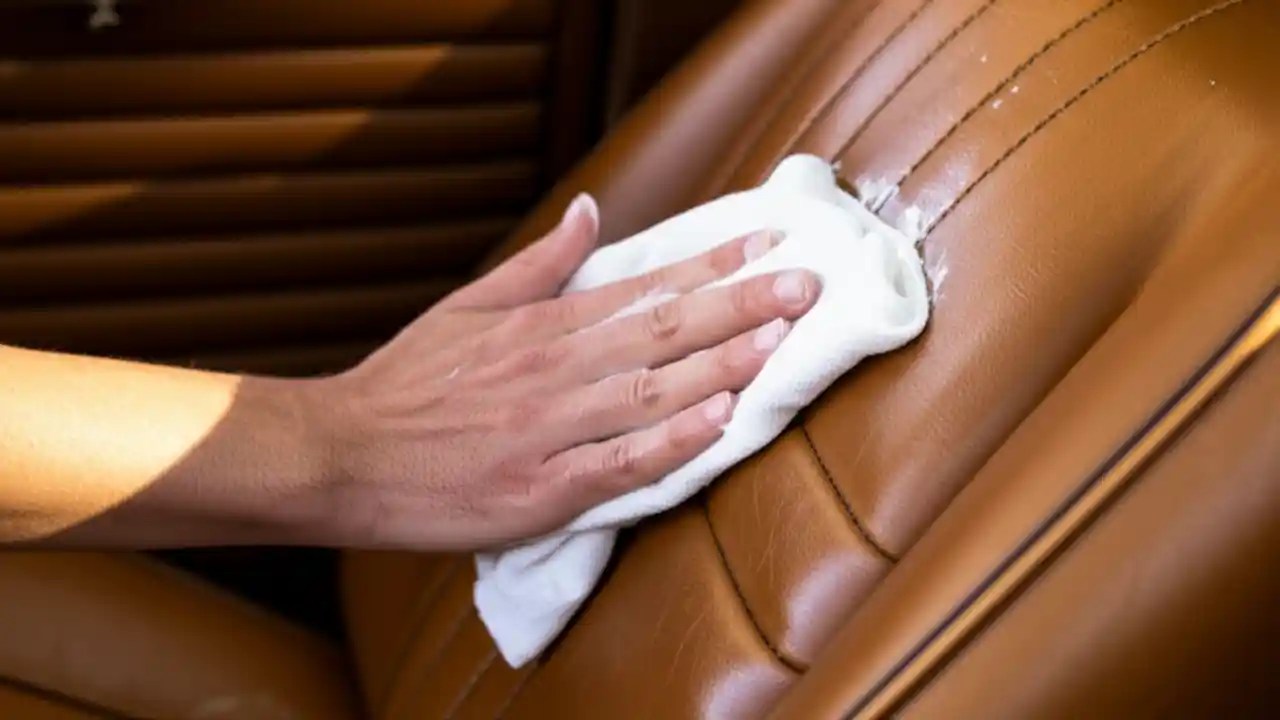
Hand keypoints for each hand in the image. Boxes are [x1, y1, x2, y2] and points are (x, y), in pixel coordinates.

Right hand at [300, 194, 820, 549]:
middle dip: (742, 305)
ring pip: (652, 390)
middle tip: (807, 285)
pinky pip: (621, 464)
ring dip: (723, 364)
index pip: (646, 288)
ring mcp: (551, 431)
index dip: (714, 266)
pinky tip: (720, 421)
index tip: (769, 243)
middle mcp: (555, 371)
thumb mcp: (467, 305)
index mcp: (541, 327)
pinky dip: (672, 440)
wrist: (342, 456)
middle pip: (664, 332)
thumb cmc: (406, 383)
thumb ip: (539, 263)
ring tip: (782, 340)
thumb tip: (590, 210)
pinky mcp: (542, 490)